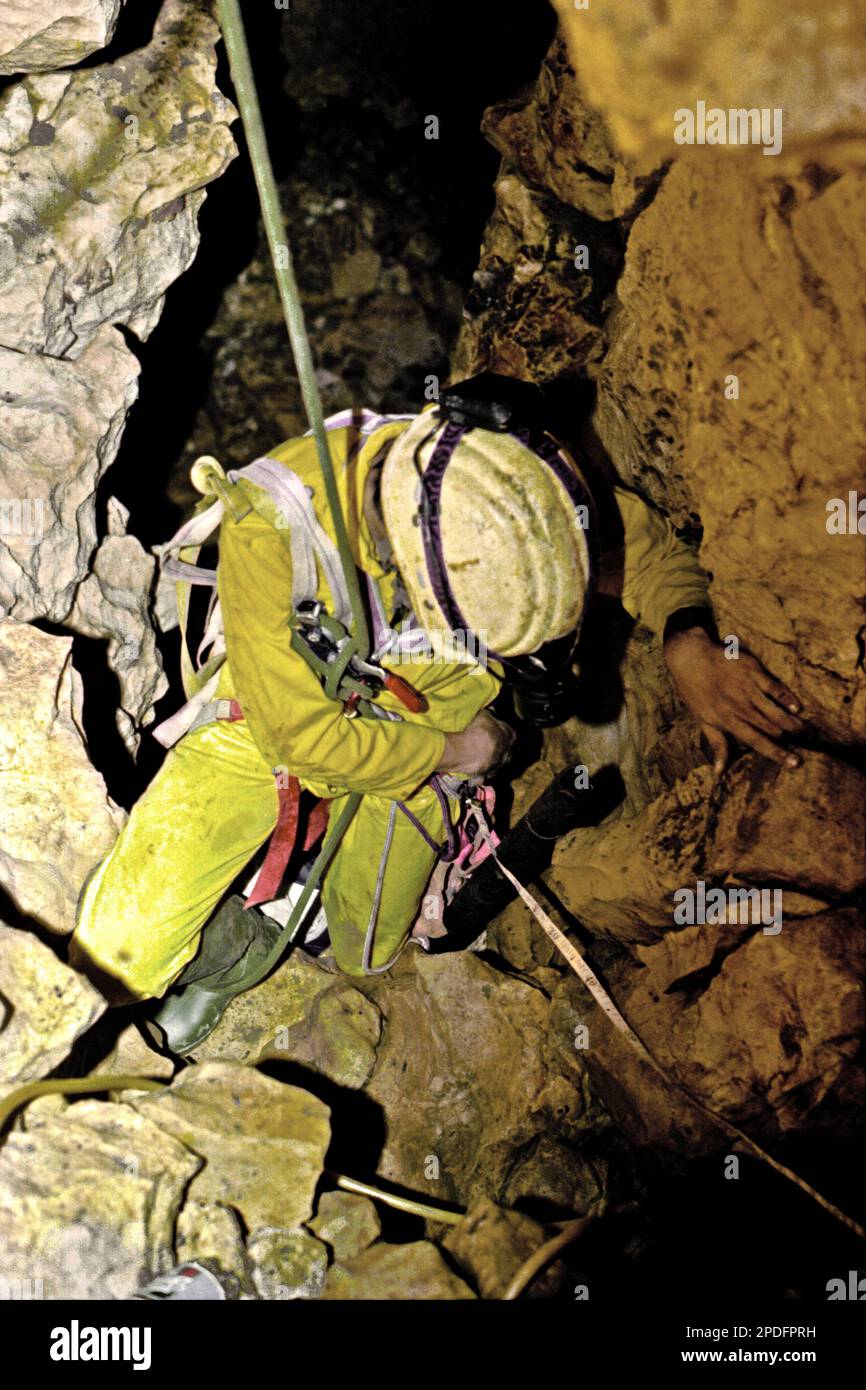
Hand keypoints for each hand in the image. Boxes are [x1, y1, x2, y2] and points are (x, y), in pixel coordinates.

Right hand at [436, 709, 514, 777]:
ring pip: (495, 766)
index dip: (502, 732)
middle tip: (487, 746)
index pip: (511, 734)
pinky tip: (470, 773)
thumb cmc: (479, 729)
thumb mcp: (483, 715)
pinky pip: (481, 778)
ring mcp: (496, 767)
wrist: (470, 750)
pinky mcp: (484, 776)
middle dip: (499, 751)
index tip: (494, 730)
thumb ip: (489, 714)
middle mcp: (507, 753)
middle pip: (506, 753)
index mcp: (509, 736)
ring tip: (477, 759)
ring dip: (489, 763)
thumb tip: (492, 710)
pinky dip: (477, 776)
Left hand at [663, 627, 805, 773]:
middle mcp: (740, 706)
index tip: (794, 763)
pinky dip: (787, 698)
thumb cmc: (695, 692)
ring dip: (791, 721)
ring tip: (804, 730)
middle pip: (770, 727)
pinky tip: (797, 707)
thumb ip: (717, 745)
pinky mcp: (753, 671)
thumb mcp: (703, 720)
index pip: (757, 742)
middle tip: (804, 745)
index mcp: (728, 720)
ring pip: (774, 710)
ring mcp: (747, 688)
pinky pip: (774, 687)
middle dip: (787, 738)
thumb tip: (719, 772)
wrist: (691, 657)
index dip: (777, 753)